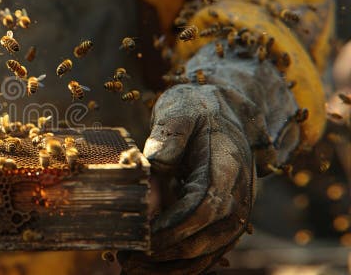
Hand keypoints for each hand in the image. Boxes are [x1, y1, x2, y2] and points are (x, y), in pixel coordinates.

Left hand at [119, 84, 255, 273]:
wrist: (223, 110)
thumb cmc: (196, 108)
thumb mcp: (181, 109)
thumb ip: (169, 132)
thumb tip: (155, 161)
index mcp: (227, 164)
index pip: (205, 205)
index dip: (175, 225)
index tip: (144, 236)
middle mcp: (239, 191)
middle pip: (210, 235)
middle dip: (170, 252)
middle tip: (128, 260)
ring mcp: (237, 208)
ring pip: (212, 249)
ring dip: (175, 267)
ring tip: (133, 271)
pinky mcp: (226, 218)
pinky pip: (211, 249)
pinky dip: (185, 265)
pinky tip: (155, 270)